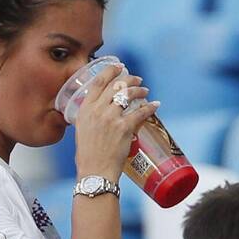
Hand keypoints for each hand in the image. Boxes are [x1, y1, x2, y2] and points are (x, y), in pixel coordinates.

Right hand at [72, 63, 158, 181]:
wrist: (95, 172)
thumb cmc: (88, 157)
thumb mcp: (83, 131)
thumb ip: (91, 118)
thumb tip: (102, 112)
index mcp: (85, 110)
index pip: (98, 82)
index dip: (110, 71)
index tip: (119, 66)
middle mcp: (97, 111)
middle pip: (116, 85)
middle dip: (129, 79)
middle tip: (137, 80)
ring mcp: (111, 118)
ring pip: (128, 95)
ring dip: (140, 90)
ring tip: (145, 91)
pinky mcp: (124, 128)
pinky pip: (141, 112)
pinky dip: (150, 107)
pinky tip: (155, 105)